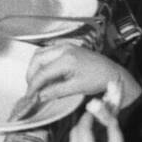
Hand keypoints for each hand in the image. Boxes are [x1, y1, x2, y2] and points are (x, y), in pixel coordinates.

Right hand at [23, 44, 141, 110]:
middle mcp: (64, 49)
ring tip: (37, 83)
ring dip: (35, 68)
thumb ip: (55, 91)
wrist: (113, 72)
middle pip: (37, 59)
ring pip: (40, 54)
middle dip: (31, 74)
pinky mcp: (67, 48)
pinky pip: (47, 53)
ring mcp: (65, 46)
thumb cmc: (100, 78)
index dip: (33, 85)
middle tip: (31, 89)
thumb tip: (40, 95)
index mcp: (67, 58)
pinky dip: (42, 63)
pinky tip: (45, 75)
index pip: (42, 72)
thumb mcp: (77, 87)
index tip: (29, 95)